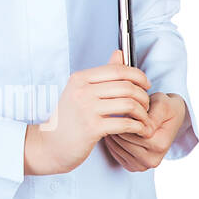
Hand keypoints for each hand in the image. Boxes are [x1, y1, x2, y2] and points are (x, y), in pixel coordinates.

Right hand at [24, 49, 156, 175]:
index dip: (138, 76)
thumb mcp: (80, 91)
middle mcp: (82, 91)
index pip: (117, 70)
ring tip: (144, 120)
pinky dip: (138, 127)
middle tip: (146, 106)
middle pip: (126, 87)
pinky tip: (138, 130)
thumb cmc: (68, 119)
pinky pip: (125, 123)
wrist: (51, 144)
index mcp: (80, 78)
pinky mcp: (92, 128)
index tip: (146, 85)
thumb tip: (119, 54)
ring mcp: (86, 109)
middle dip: (143, 96)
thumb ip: (102, 74)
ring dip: (143, 113)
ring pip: (129, 104)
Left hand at [104, 92, 187, 170]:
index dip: (125, 116)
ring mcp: (143, 165)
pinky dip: (114, 142)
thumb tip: (143, 128)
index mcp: (160, 145)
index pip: (129, 130)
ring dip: (115, 132)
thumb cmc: (165, 109)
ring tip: (124, 122)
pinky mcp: (133, 167)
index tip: (130, 109)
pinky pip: (114, 153)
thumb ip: (153, 115)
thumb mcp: (163, 105)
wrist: (171, 118)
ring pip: (116, 146)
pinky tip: (121, 133)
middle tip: (125, 115)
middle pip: (121, 139)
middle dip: (119, 124)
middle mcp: (152, 160)